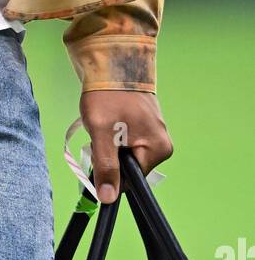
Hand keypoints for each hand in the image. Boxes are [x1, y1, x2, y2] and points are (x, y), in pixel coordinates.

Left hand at [79, 89, 172, 203]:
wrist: (110, 61)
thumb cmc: (107, 94)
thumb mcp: (102, 132)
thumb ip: (106, 166)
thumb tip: (108, 198)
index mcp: (157, 149)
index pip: (131, 180)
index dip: (111, 173)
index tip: (97, 156)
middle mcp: (161, 143)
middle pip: (129, 166)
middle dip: (109, 155)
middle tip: (100, 133)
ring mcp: (153, 132)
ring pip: (125, 152)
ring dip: (109, 143)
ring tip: (104, 122)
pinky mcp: (144, 123)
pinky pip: (126, 140)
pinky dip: (113, 134)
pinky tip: (108, 118)